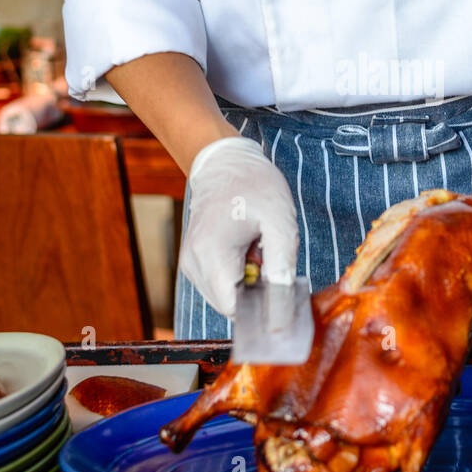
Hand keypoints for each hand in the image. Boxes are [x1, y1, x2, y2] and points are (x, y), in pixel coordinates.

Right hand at [179, 136, 299, 317]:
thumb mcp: (280, 222)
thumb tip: (283, 303)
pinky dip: (236, 275)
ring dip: (246, 282)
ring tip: (254, 248)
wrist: (226, 162)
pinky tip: (244, 249)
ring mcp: (189, 263)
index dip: (262, 304)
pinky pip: (219, 284)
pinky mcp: (192, 261)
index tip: (278, 283)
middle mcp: (193, 263)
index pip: (235, 308)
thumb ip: (282, 265)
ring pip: (224, 296)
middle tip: (266, 254)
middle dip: (255, 291)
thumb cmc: (255, 186)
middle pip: (230, 305)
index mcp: (212, 255)